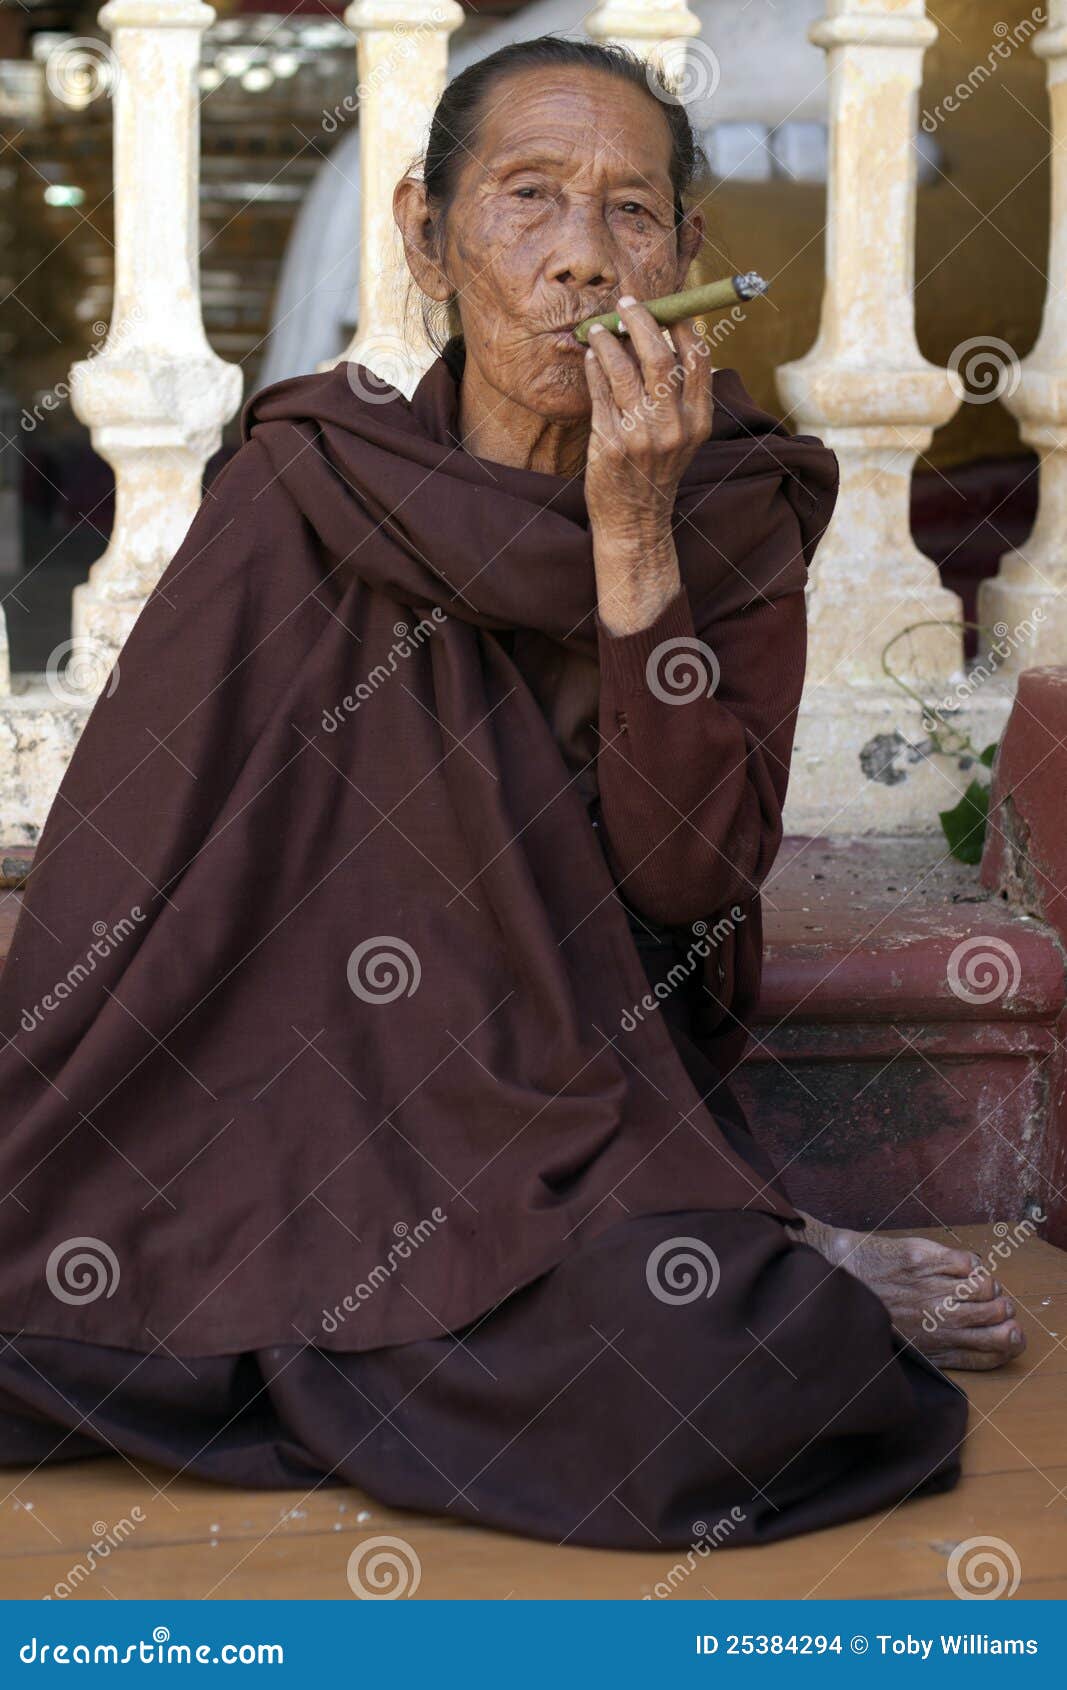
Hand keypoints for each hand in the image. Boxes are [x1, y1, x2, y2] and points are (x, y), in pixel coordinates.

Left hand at [583, 296, 714, 634]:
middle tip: (626, 303)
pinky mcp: (610, 444)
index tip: (664, 308)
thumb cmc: (656, 471)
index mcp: (699, 421)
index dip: (680, 325)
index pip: (696, 359)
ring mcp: (641, 437)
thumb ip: (679, 395)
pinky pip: (600, 392)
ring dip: (610, 340)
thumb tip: (660, 335)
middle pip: (660, 356)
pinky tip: (591, 355)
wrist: (635, 521)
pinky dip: (595, 367)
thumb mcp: (681, 436)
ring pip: (624, 370)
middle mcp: (674, 427)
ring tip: (599, 327)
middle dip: (642, 321)